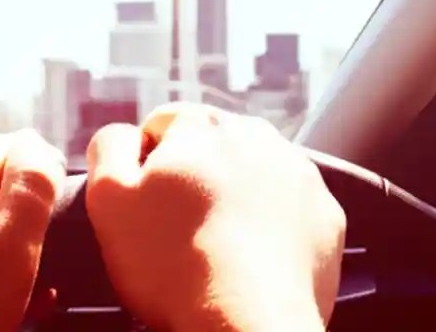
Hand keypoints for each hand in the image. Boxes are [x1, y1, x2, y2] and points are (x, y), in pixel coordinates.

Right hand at [85, 103, 345, 331]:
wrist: (249, 325)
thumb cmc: (173, 264)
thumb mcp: (110, 198)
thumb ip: (110, 147)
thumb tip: (126, 135)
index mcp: (203, 124)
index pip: (161, 126)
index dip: (145, 168)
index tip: (147, 209)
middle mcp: (258, 135)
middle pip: (211, 147)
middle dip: (194, 179)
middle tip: (179, 233)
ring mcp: (300, 174)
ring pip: (253, 176)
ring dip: (234, 199)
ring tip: (216, 249)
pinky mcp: (326, 214)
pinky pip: (290, 210)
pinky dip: (272, 227)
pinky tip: (252, 260)